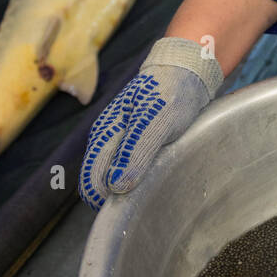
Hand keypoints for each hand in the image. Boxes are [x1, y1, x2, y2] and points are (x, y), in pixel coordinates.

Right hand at [79, 37, 223, 209]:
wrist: (185, 69)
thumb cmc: (171, 92)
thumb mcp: (158, 121)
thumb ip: (136, 152)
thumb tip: (115, 187)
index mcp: (104, 134)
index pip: (92, 182)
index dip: (108, 202)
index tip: (133, 207)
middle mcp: (106, 139)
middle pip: (99, 184)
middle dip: (118, 198)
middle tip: (149, 196)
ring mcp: (117, 140)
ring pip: (113, 178)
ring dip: (129, 188)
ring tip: (155, 185)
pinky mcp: (131, 142)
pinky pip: (126, 169)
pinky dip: (137, 178)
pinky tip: (156, 176)